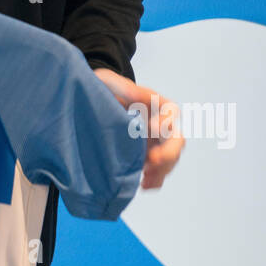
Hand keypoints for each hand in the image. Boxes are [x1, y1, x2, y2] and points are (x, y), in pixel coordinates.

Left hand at [92, 67, 184, 189]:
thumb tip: (134, 94)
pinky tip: (142, 184)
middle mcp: (156, 124)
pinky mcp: (143, 157)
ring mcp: (152, 142)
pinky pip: (157, 172)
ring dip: (161, 171)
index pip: (170, 111)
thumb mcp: (106, 82)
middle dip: (168, 154)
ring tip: (144, 180)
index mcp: (151, 104)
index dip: (167, 121)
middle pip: (176, 140)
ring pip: (169, 159)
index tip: (153, 127)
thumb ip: (121, 85)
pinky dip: (154, 181)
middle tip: (152, 162)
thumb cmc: (101, 90)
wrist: (88, 104)